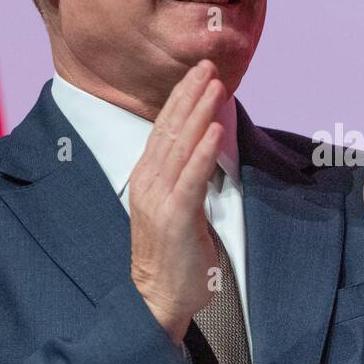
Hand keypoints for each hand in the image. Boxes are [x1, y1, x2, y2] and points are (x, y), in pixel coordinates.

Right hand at [128, 59, 226, 343]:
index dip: (181, 99)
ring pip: (179, 146)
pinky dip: (202, 152)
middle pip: (169, 129)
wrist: (158, 297)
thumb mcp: (179, 209)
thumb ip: (187, 181)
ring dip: (198, 113)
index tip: (199, 74)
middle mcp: (148, 183)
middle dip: (190, 95)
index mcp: (148, 178)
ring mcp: (158, 199)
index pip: (164, 130)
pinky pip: (190, 179)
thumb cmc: (174, 256)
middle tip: (209, 66)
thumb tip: (204, 155)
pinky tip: (214, 130)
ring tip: (215, 86)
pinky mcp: (174, 218)